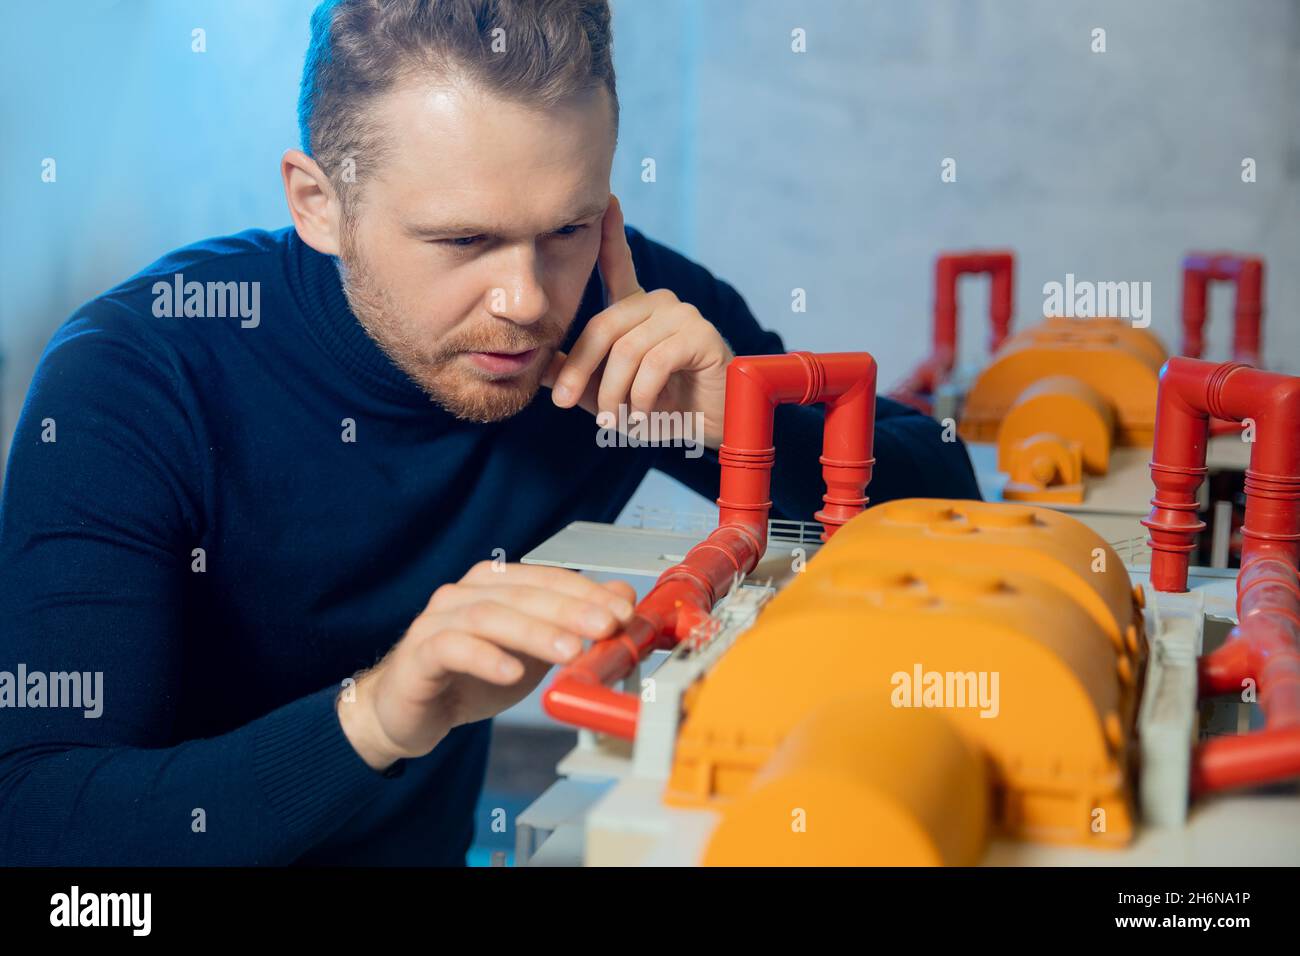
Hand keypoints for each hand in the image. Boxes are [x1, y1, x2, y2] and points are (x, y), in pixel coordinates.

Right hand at [336, 561, 636, 770]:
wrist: (408, 712)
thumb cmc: (470, 677)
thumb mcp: (532, 652)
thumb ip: (572, 623)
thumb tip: (622, 597)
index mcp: (494, 584)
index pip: (546, 578)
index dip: (586, 592)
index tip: (622, 612)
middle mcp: (463, 593)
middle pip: (522, 593)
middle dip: (569, 609)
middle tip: (605, 628)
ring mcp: (436, 621)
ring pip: (490, 616)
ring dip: (534, 632)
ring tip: (570, 653)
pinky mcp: (418, 654)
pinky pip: (452, 648)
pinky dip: (485, 657)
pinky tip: (512, 674)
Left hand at [542, 194, 733, 449]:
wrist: (707, 429)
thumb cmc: (659, 409)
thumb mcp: (604, 394)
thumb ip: (574, 375)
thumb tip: (535, 365)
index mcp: (636, 310)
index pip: (617, 264)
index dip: (610, 233)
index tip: (607, 198)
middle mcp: (659, 304)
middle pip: (603, 326)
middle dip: (579, 370)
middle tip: (566, 404)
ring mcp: (682, 315)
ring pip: (627, 350)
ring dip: (615, 394)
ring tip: (617, 421)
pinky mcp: (701, 335)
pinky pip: (655, 363)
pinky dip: (642, 396)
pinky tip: (646, 412)